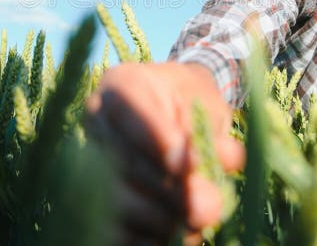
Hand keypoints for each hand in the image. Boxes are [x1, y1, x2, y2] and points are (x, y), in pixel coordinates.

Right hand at [85, 62, 244, 244]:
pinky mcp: (93, 196)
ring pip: (117, 199)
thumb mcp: (207, 106)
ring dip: (160, 219)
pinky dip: (141, 238)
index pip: (131, 109)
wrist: (171, 112)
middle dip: (170, 190)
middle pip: (125, 162)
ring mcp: (89, 161)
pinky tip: (170, 240)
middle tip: (208, 208)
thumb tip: (227, 159)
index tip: (187, 164)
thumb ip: (214, 131)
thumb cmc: (190, 103)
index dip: (157, 139)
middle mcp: (96, 122)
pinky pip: (111, 226)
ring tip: (197, 224)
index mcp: (121, 86)